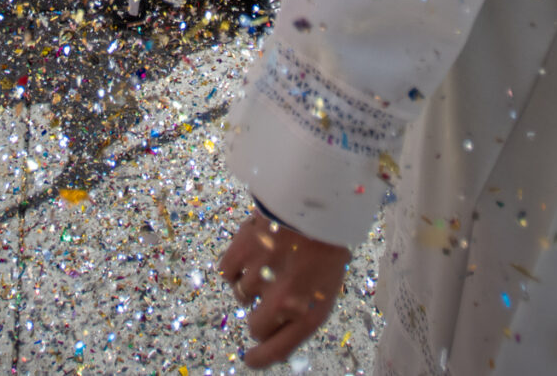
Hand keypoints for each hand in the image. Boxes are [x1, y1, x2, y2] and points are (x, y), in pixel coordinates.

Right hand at [218, 210, 350, 368]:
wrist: (322, 197)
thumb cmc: (329, 239)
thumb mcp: (328, 282)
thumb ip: (303, 308)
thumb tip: (275, 327)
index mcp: (311, 310)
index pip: (277, 349)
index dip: (261, 358)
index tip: (250, 359)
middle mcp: (285, 300)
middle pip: (256, 326)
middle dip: (260, 313)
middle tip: (270, 291)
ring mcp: (262, 276)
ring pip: (242, 295)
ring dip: (252, 281)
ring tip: (270, 258)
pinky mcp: (243, 252)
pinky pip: (227, 271)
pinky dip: (236, 263)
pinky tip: (253, 249)